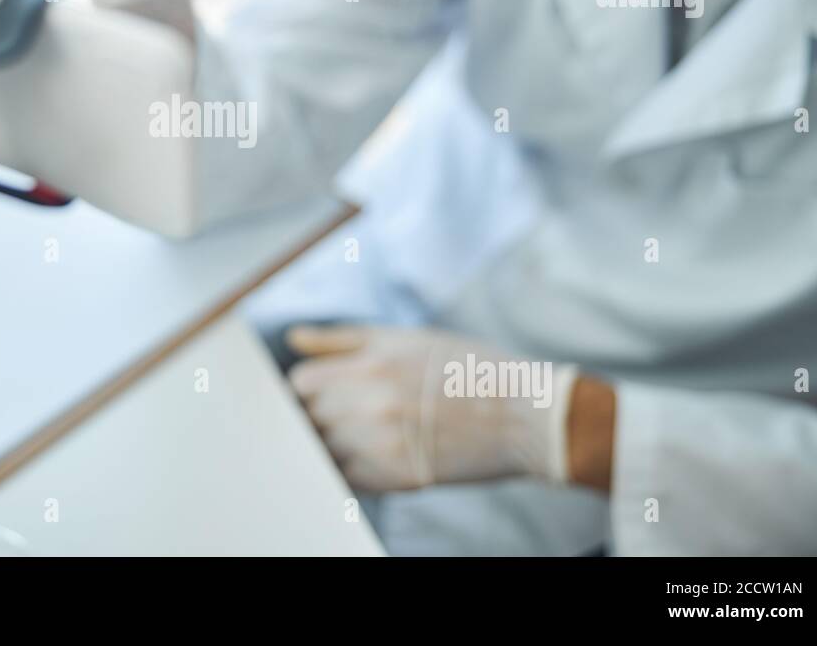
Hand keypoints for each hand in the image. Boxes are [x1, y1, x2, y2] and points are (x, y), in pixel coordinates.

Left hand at [287, 325, 579, 491]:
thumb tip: (293, 338)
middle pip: (306, 418)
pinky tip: (371, 455)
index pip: (300, 383)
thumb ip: (341, 340)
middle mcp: (368, 405)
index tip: (324, 390)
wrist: (523, 414)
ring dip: (330, 444)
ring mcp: (380, 445)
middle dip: (317, 415)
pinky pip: (346, 477)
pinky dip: (349, 468)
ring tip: (361, 434)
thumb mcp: (402, 338)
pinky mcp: (396, 477)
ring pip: (321, 451)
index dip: (309, 387)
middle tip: (344, 413)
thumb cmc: (464, 368)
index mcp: (369, 365)